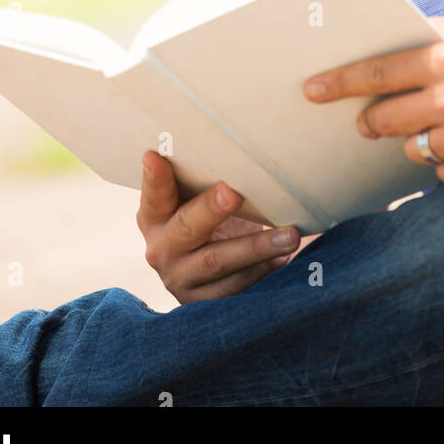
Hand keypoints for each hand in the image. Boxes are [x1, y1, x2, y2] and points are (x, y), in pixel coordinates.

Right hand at [136, 151, 302, 302]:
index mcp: (153, 218)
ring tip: (289, 235)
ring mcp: (183, 280)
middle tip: (234, 193)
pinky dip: (263, 271)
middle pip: (188, 228)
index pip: (154, 195)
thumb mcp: (191, 199)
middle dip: (212, 210)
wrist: (199, 273)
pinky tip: (283, 257)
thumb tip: (231, 140)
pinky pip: (236, 288)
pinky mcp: (204, 304)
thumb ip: (198, 178)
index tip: (155, 156)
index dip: (154, 178)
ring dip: (256, 248)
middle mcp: (162, 250)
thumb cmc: (201, 220)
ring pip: (218, 262)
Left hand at [303, 13, 443, 183]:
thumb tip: (384, 44)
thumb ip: (430, 37)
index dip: (338, 83)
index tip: (311, 90)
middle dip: (371, 121)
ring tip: (439, 124)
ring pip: (412, 150)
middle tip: (370, 119)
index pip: (376, 72)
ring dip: (414, 140)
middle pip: (383, 120)